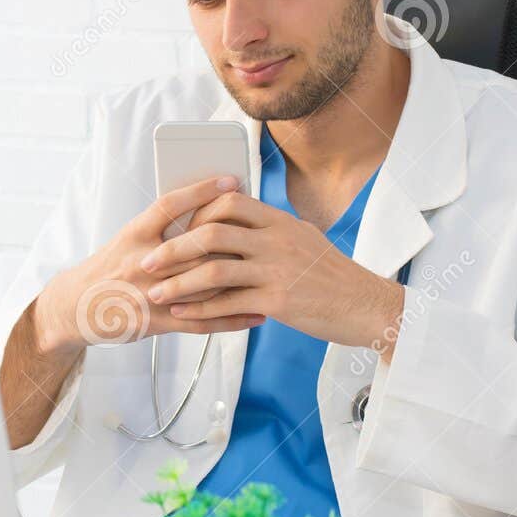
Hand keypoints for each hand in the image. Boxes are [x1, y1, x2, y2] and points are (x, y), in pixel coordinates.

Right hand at [34, 176, 265, 354]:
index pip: (170, 206)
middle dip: (232, 238)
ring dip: (241, 279)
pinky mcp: (157, 322)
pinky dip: (232, 318)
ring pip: (204, 284)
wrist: (77, 306)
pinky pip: (202, 321)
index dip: (201, 191)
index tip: (230, 180)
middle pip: (195, 246)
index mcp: (134, 234)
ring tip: (273, 272)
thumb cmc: (111, 266)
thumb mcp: (129, 238)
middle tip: (265, 229)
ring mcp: (150, 293)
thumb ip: (164, 228)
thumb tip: (207, 209)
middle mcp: (142, 261)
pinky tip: (258, 314)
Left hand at [137, 193, 406, 355]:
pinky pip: (228, 303)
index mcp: (281, 221)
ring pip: (213, 269)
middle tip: (148, 262)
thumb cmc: (334, 278)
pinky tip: (181, 315)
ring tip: (156, 293)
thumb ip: (272, 230)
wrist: (367, 306)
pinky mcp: (278, 300)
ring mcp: (278, 269)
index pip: (230, 201)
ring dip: (178, 282)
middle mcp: (277, 239)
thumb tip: (241, 222)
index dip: (196, 212)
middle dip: (173, 247)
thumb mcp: (305, 240)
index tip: (173, 228)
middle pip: (212, 231)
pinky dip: (199, 310)